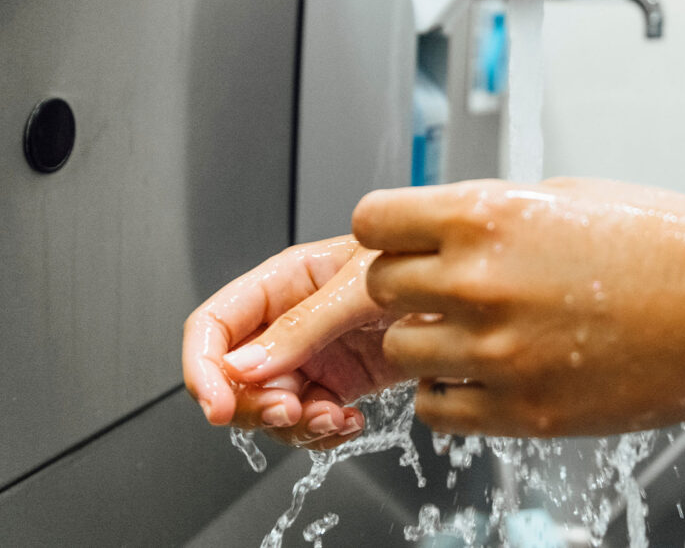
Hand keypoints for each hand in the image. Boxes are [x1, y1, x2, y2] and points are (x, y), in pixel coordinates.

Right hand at [182, 237, 405, 449]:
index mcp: (282, 282)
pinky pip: (309, 420)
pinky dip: (323, 431)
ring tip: (335, 417)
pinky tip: (351, 421)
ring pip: (270, 406)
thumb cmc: (423, 260)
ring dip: (295, 423)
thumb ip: (303, 324)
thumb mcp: (361, 285)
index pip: (214, 324)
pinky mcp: (341, 383)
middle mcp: (289, 321)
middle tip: (292, 411)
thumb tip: (245, 366)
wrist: (474, 289)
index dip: (203, 366)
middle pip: (235, 376)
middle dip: (256, 404)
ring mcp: (313, 355)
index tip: (218, 403)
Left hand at [352, 178, 684, 436]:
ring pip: (401, 352)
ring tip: (472, 333)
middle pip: (378, 288)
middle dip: (406, 286)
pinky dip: (450, 391)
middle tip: (442, 289)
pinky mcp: (523, 411)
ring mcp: (498, 352)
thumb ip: (493, 213)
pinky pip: (437, 409)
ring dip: (426, 341)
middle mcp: (480, 282)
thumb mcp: (570, 196)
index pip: (374, 221)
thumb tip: (444, 228)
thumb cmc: (671, 243)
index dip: (386, 231)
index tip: (399, 241)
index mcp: (488, 216)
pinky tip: (486, 373)